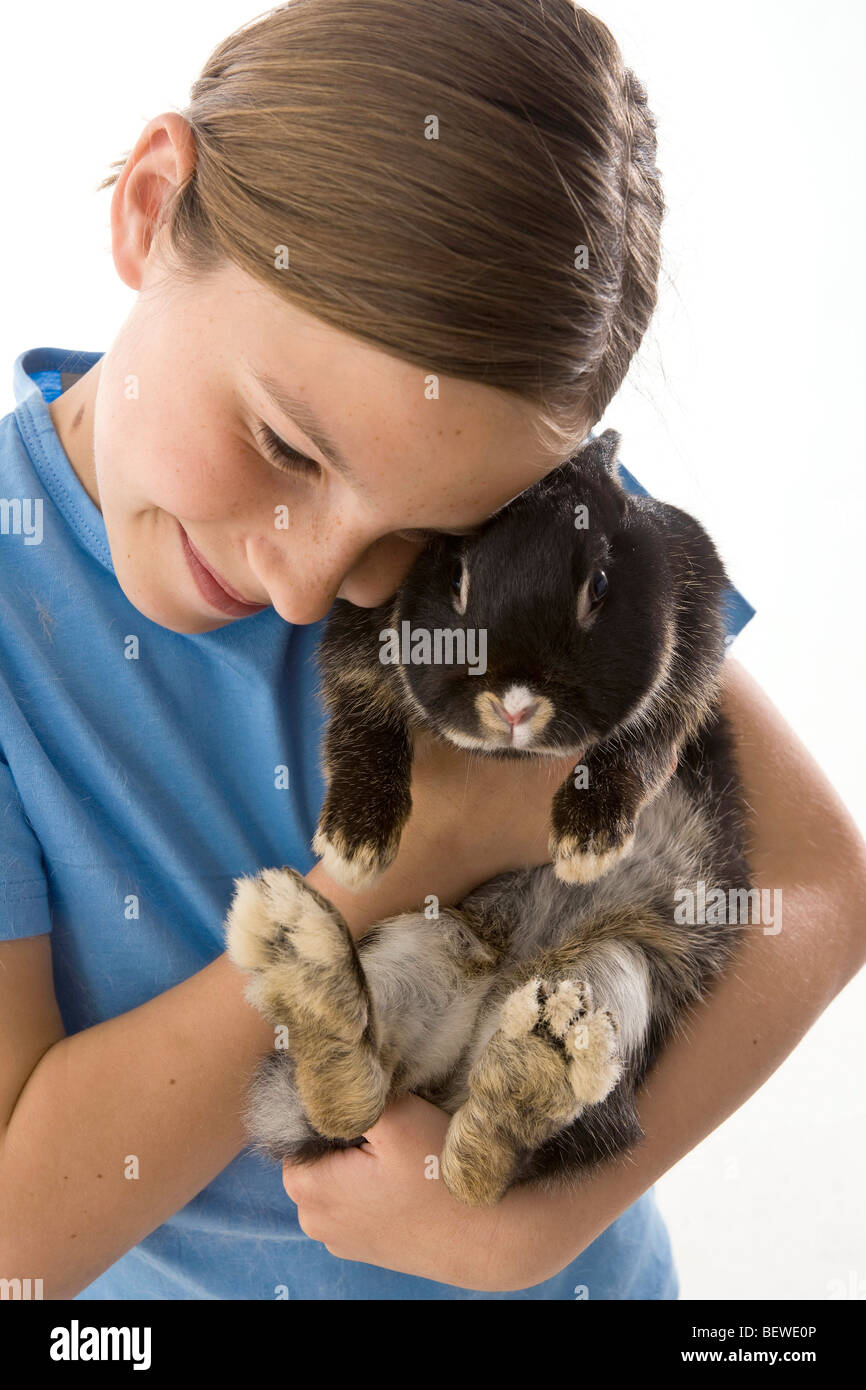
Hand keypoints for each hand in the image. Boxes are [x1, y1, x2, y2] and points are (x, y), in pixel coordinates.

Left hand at [280, 1093, 544, 1291]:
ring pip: (339, 1176)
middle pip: (318, 1152)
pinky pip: (358, 1200)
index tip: (371, 1105)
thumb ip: (350, 1095)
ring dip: (362, 1160)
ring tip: (403, 1156)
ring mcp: (339, 1238)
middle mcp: (311, 1219)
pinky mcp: (365, 1245)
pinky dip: (374, 1186)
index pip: (299, 1127)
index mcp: (305, 1187)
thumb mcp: (395, 1117)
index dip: (333, 1109)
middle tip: (392, 1129)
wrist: (486, 1238)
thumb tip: (328, 1077)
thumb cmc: (437, 1177)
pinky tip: (406, 1179)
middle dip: (347, 1135)